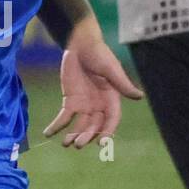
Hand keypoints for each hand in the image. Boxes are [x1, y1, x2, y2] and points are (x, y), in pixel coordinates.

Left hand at [44, 19, 141, 148]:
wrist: (81, 43)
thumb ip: (122, 84)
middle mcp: (99, 106)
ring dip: (73, 135)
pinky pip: (64, 117)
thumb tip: (140, 96)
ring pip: (79, 125)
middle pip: (94, 126)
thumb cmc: (100, 54)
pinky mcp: (70, 101)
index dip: (107, 132)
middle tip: (78, 144)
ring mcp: (84, 105)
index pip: (111, 120)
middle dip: (87, 136)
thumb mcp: (111, 69)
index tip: (102, 144)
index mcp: (112, 99)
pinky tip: (48, 133)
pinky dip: (56, 126)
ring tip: (65, 143)